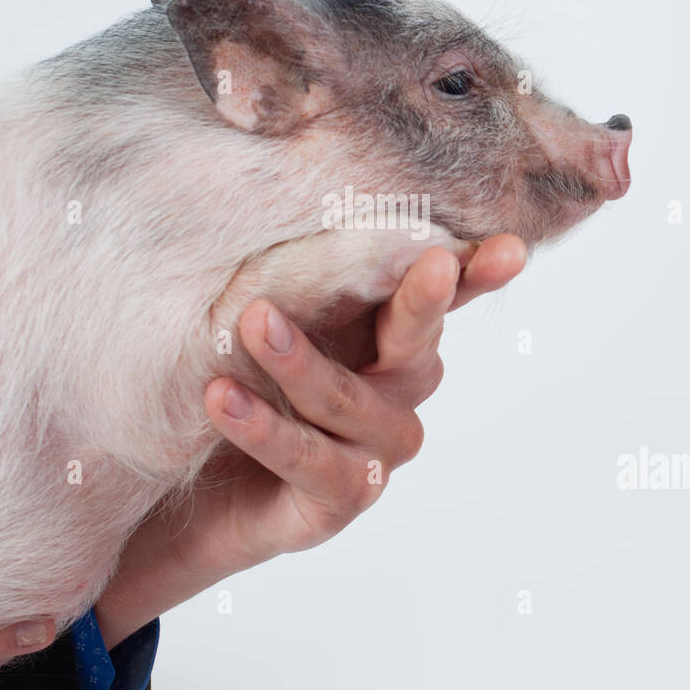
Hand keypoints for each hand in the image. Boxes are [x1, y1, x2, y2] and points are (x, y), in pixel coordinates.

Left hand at [93, 234, 527, 646]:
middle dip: (424, 301)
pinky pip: (311, 460)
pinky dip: (265, 428)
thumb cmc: (226, 383)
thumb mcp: (254, 321)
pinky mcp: (339, 501)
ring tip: (252, 321)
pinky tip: (222, 397)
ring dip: (302, 363)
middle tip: (432, 263)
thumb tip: (283, 188)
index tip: (511, 248)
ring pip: (353, 403)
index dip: (476, 273)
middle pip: (418, 344)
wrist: (178, 496)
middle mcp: (396, 392)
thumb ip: (290, 278)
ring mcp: (375, 451)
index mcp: (384, 335)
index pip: (437, 298)